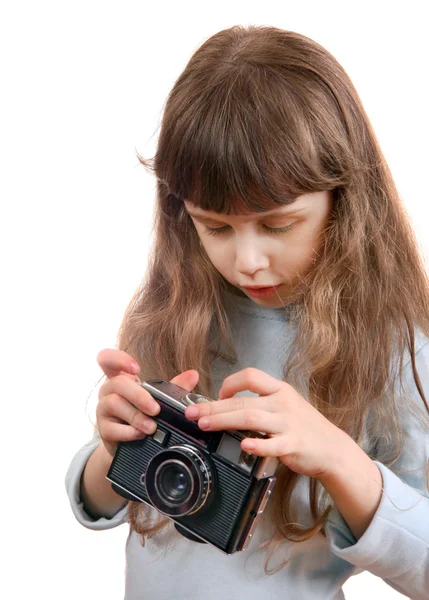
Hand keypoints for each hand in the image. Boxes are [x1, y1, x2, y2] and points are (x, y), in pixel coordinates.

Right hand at [96, 348, 198, 457]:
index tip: (136, 369)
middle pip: (117, 383)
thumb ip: (175, 386)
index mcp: (120, 378)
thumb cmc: (143, 414)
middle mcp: (108, 390)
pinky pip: (112, 428)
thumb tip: (193, 375)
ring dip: (136, 416)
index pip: (107, 358)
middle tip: (155, 409)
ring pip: (114, 404)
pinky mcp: (103, 429)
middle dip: (138, 395)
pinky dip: (129, 432)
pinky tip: (140, 435)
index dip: (118, 359)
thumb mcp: (158, 398)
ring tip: (152, 427)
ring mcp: (103, 409)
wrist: (131, 444)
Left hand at [185, 368, 348, 479]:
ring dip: (224, 421)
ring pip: (251, 418)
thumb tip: (226, 405)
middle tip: (193, 413)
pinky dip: (258, 444)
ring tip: (205, 426)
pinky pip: (273, 444)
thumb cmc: (304, 427)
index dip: (229, 383)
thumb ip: (261, 402)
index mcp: (279, 390)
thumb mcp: (285, 405)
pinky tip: (244, 445)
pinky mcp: (294, 445)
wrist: (333, 449)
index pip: (250, 376)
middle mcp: (283, 403)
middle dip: (214, 407)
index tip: (216, 395)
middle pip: (243, 400)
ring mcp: (289, 423)